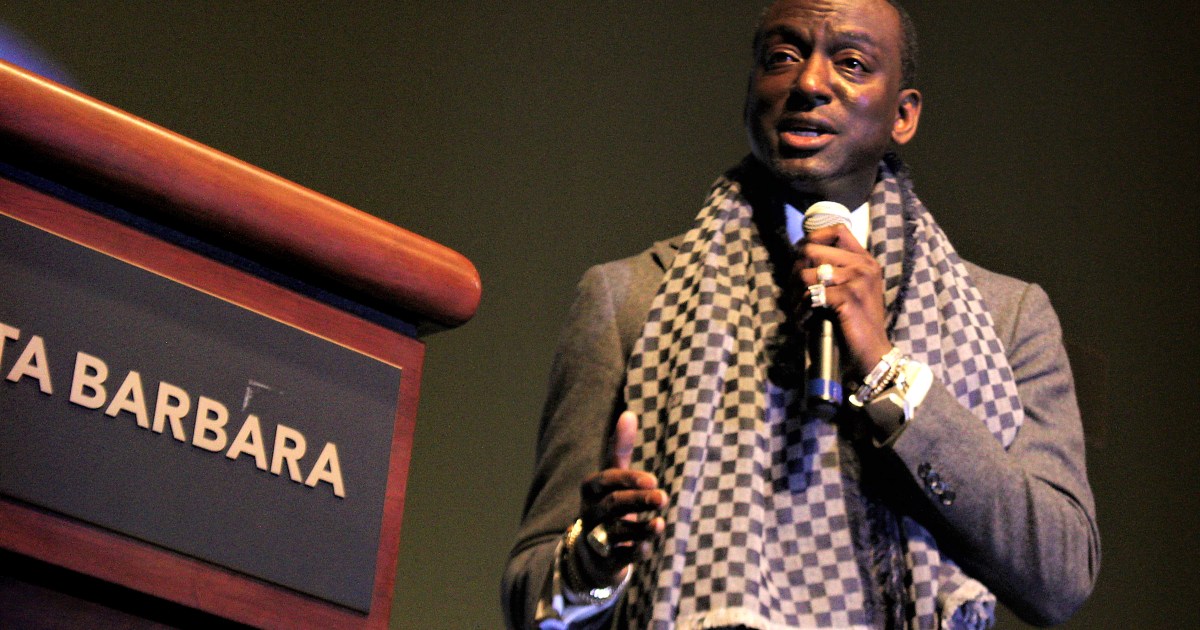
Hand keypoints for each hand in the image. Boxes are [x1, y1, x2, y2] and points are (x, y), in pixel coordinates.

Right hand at [574, 410, 666, 587]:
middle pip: (612, 505)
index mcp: (591, 491)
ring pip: (616, 532)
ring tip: (661, 524)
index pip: (604, 480)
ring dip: (639, 528)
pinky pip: (619, 557)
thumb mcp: (613, 478)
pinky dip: (635, 552)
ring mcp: (596, 538)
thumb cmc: (609, 505)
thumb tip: (629, 413)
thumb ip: (620, 448)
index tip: (653, 479)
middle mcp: (590, 513)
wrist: (591, 552)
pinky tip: (650, 546)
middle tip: (662, 497)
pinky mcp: (605, 561)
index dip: (627, 479)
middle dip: (637, 500)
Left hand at [796, 223, 892, 376]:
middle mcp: (863, 265)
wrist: (873, 352)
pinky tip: (805, 320)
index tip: (802, 256)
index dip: (813, 238)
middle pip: (811, 249)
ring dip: (794, 294)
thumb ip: (838, 269)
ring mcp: (857, 280)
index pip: (837, 230)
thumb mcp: (855, 289)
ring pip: (805, 273)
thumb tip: (803, 254)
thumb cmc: (858, 322)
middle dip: (795, 271)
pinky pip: (810, 294)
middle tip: (795, 291)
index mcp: (865, 260)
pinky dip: (801, 310)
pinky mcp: (848, 297)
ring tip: (799, 309)